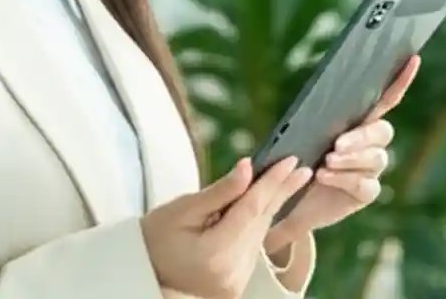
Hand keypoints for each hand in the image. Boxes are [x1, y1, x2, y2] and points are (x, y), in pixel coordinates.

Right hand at [141, 156, 311, 298]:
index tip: (290, 161)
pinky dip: (259, 222)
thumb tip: (248, 168)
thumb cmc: (157, 235)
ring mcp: (237, 281)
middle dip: (280, 191)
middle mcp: (232, 272)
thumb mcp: (183, 207)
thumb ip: (220, 191)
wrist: (144, 267)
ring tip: (289, 180)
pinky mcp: (238, 282)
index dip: (272, 183)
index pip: (252, 210)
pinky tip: (268, 203)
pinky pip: (254, 245)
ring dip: (274, 205)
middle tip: (301, 167)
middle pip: (261, 222)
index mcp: (215, 253)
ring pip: (260, 233)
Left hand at [266, 54, 420, 250]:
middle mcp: (371, 143)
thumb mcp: (299, 133)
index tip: (412, 58)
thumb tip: (320, 97)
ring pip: (375, 158)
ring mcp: (370, 169)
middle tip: (338, 143)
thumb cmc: (295, 158)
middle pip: (382, 131)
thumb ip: (314, 118)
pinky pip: (364, 184)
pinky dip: (343, 179)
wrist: (287, 197)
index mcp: (358, 121)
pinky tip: (324, 175)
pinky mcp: (365, 192)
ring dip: (351, 158)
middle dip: (362, 136)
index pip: (385, 98)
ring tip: (328, 159)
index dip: (401, 79)